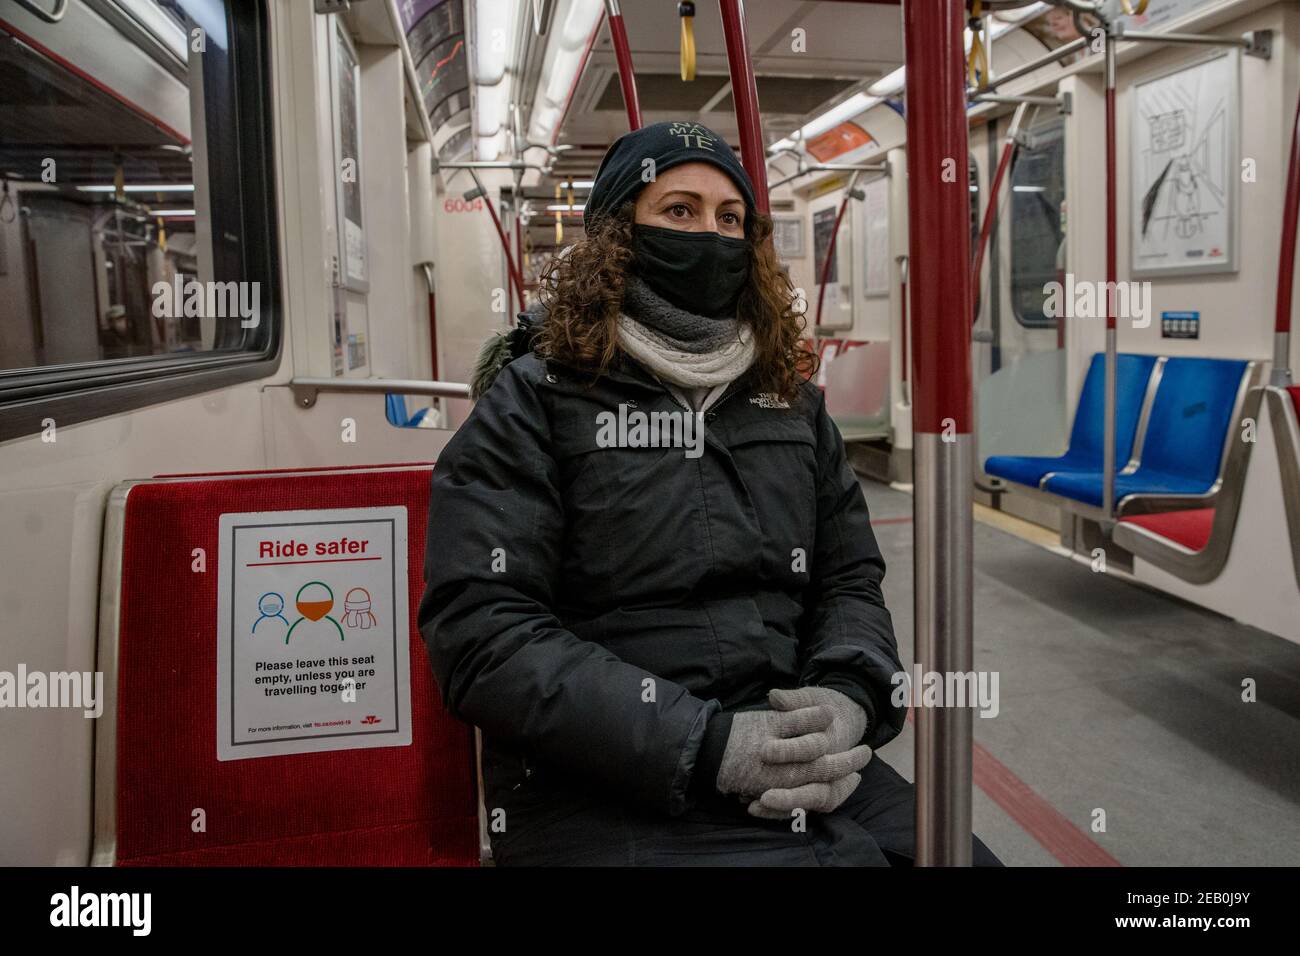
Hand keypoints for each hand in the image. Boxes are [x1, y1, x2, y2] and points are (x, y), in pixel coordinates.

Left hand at [745, 686, 869, 818]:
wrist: (840, 717)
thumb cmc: (821, 706)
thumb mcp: (811, 697)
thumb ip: (794, 699)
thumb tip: (775, 697)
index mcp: (832, 741)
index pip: (812, 750)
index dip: (790, 751)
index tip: (764, 751)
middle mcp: (831, 767)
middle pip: (816, 790)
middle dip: (789, 796)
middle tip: (763, 797)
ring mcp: (823, 782)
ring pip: (807, 803)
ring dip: (782, 809)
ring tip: (754, 807)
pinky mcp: (810, 790)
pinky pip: (799, 808)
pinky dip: (777, 811)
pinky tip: (753, 808)